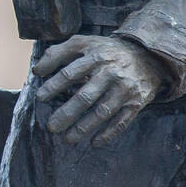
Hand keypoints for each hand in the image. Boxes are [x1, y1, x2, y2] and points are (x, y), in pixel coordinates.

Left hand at [33, 35, 170, 146]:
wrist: (148, 55)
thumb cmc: (106, 51)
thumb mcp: (83, 43)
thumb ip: (58, 52)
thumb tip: (37, 70)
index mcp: (95, 56)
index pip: (70, 73)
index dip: (53, 86)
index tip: (39, 98)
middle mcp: (110, 72)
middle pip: (86, 96)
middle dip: (67, 113)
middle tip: (52, 127)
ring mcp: (124, 88)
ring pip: (102, 112)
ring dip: (84, 128)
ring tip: (67, 139)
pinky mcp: (136, 102)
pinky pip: (122, 121)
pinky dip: (108, 133)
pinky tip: (94, 143)